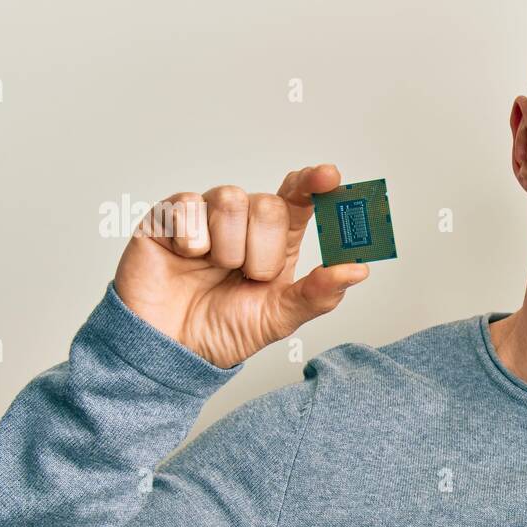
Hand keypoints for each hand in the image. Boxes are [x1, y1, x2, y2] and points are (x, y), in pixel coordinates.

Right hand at [113, 164, 367, 367]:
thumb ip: (319, 294)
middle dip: (262, 250)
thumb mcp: (279, 318)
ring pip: (231, 199)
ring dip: (227, 247)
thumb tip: (358, 270)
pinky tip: (185, 257)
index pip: (299, 198)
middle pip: (269, 203)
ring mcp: (206, 216)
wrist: (170, 349)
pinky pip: (188, 204)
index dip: (315, 184)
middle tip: (247, 276)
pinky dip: (191, 238)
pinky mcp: (168, 216)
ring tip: (214, 270)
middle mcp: (244, 222)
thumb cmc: (223, 330)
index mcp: (276, 241)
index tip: (330, 176)